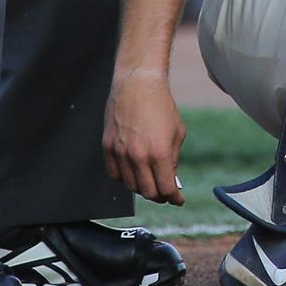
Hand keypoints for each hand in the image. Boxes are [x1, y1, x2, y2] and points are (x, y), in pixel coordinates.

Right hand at [103, 67, 185, 204]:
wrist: (138, 84)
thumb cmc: (161, 106)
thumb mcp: (177, 133)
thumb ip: (172, 159)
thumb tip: (169, 179)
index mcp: (158, 153)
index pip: (165, 189)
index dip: (173, 198)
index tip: (178, 200)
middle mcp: (137, 156)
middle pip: (147, 192)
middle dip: (159, 196)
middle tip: (166, 193)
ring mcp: (120, 153)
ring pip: (129, 186)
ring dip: (142, 188)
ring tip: (151, 182)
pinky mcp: (107, 147)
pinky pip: (114, 174)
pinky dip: (124, 179)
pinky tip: (133, 174)